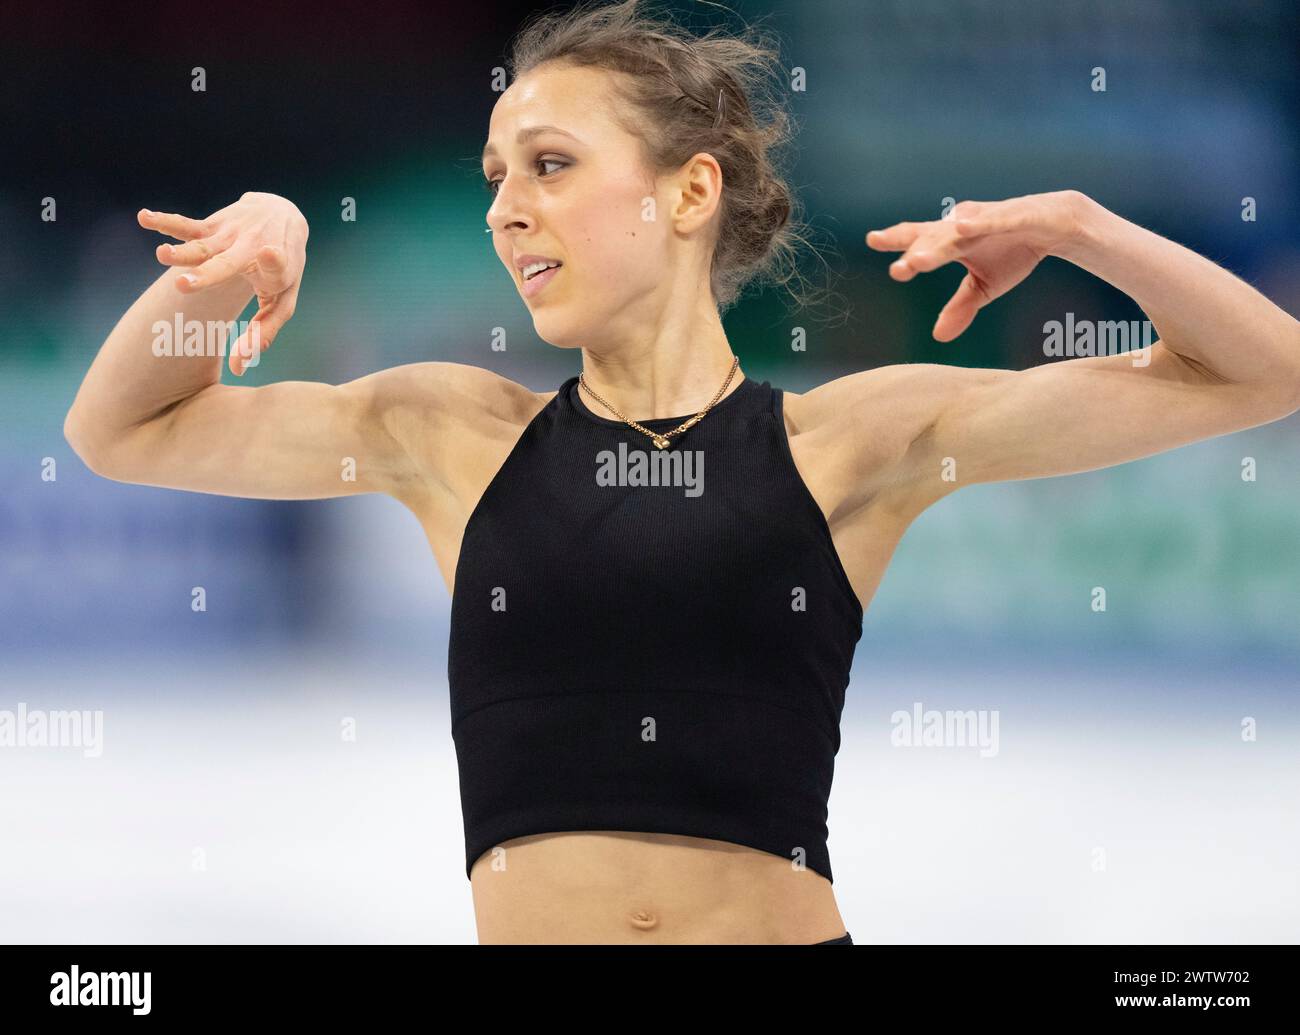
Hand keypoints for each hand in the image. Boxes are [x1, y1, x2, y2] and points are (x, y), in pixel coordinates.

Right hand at [137, 192, 308, 374]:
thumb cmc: (282, 273)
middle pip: (226, 265)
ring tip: (161, 255)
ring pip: (202, 246)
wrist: (285, 217)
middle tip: (184, 285)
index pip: (276, 269)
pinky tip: (144, 217)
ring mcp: (230, 237)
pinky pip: (187, 225)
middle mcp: (251, 250)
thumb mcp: (282, 303)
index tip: (269, 254)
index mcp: (275, 270)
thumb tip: (238, 367)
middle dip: (206, 276)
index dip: (273, 261)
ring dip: (181, 251)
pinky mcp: (213, 226)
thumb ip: (262, 334)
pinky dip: (165, 221)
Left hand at [866, 189, 1089, 341]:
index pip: (919, 239)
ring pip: (957, 232)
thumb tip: (938, 337)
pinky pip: (994, 220)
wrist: (1058, 226)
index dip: (896, 240)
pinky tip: (961, 227)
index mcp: (951, 240)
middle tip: (899, 270)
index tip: (872, 240)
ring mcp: (987, 218)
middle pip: (933, 238)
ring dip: (938, 244)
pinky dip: (979, 223)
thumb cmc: (1013, 251)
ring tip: (918, 259)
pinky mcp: (1014, 215)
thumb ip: (960, 307)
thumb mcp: (985, 286)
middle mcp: (963, 225)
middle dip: (915, 253)